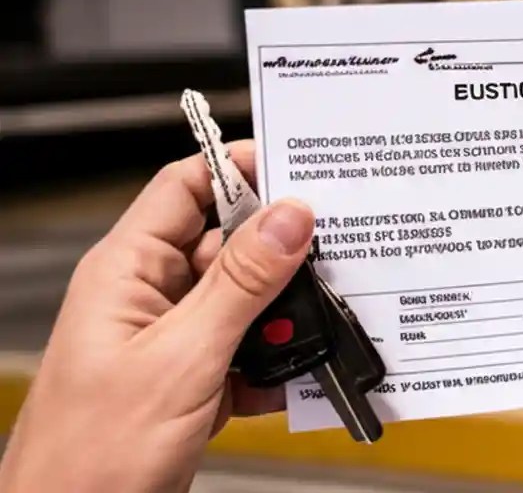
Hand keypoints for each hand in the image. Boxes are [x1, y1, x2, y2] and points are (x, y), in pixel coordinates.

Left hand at [0, 142, 314, 492]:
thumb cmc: (88, 458)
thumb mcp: (181, 359)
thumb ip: (241, 285)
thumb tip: (289, 218)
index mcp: (127, 271)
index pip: (187, 186)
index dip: (241, 169)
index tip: (301, 171)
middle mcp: (148, 296)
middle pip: (228, 244)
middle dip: (281, 253)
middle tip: (329, 259)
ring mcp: (170, 340)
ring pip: (244, 300)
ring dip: (282, 316)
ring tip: (311, 329)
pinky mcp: (191, 381)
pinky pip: (246, 351)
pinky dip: (275, 364)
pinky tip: (293, 379)